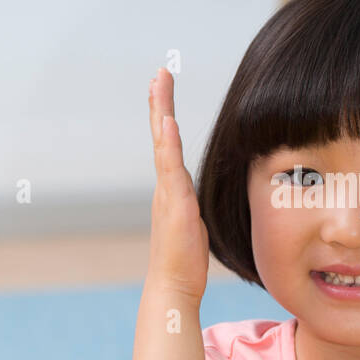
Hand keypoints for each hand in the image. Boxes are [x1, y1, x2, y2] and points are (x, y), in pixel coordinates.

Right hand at [147, 68, 210, 301]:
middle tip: (160, 73)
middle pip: (161, 135)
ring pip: (162, 143)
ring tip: (159, 82)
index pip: (169, 145)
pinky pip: (169, 167)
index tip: (164, 89)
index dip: (166, 116)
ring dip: (161, 111)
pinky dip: (167, 143)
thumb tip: (200, 203)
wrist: (173, 287)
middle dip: (160, 102)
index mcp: (172, 189)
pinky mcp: (173, 204)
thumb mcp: (196, 226)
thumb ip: (195, 208)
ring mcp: (167, 193)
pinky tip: (167, 121)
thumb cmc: (186, 262)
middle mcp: (166, 186)